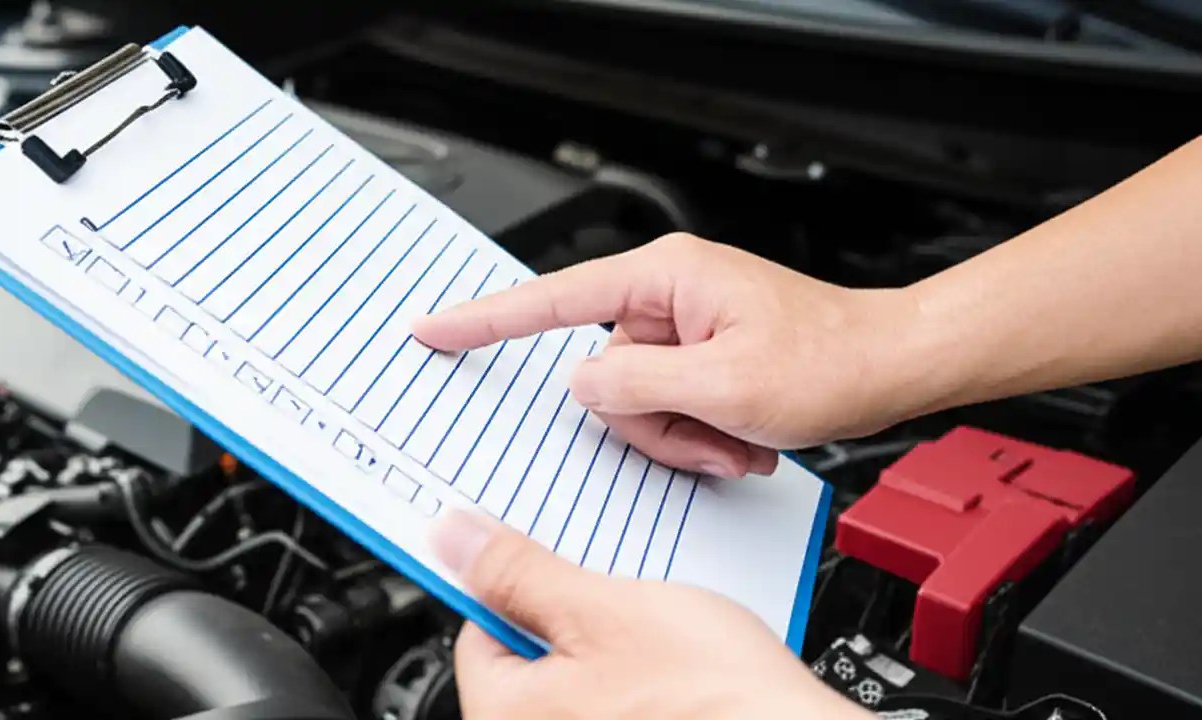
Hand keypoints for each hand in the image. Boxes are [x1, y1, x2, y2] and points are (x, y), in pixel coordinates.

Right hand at [412, 233, 918, 477]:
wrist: (890, 369)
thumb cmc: (830, 360)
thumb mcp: (726, 385)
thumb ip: (635, 385)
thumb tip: (581, 385)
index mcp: (664, 279)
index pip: (552, 299)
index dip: (486, 319)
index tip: (435, 329)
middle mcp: (667, 299)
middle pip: (604, 379)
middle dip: (655, 425)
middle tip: (713, 434)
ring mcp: (684, 332)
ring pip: (637, 407)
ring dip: (686, 438)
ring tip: (740, 436)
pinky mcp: (700, 360)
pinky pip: (669, 413)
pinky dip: (702, 438)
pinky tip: (745, 437)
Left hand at [434, 510, 869, 719]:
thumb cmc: (713, 698)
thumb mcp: (603, 608)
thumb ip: (517, 572)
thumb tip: (452, 539)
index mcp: (509, 719)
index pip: (477, 630)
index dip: (514, 582)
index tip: (542, 554)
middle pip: (533, 651)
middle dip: (569, 607)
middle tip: (613, 583)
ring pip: (583, 669)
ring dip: (612, 634)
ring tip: (656, 620)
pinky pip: (620, 692)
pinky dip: (641, 666)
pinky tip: (678, 652)